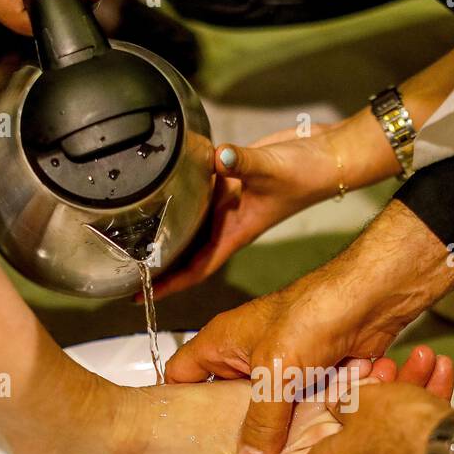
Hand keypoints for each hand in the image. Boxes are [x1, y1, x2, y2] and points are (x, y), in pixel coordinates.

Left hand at [148, 125, 346, 300]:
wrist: (330, 156)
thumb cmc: (306, 173)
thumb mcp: (272, 169)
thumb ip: (242, 162)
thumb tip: (217, 156)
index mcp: (235, 231)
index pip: (196, 268)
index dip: (169, 285)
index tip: (139, 298)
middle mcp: (229, 222)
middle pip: (187, 252)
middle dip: (159, 265)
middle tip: (122, 269)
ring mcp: (231, 204)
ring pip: (191, 224)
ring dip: (167, 232)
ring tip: (130, 236)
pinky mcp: (233, 182)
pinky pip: (199, 195)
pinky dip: (181, 195)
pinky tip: (162, 186)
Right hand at [165, 199, 453, 453]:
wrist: (373, 300)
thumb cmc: (314, 315)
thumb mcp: (276, 371)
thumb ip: (261, 420)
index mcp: (222, 343)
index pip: (180, 376)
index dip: (173, 405)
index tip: (176, 440)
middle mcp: (247, 357)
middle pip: (224, 404)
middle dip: (229, 434)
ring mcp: (280, 371)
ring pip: (265, 414)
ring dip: (272, 436)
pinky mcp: (312, 381)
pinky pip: (299, 413)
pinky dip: (302, 430)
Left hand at [277, 372, 453, 453]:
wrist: (451, 452)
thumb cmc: (396, 431)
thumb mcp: (361, 399)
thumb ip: (344, 401)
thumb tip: (339, 404)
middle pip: (348, 444)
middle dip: (362, 408)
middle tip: (377, 375)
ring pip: (388, 433)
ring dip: (402, 397)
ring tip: (420, 362)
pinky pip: (415, 439)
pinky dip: (425, 409)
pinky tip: (439, 374)